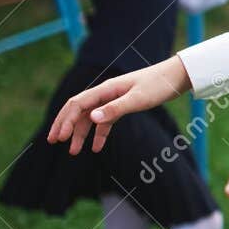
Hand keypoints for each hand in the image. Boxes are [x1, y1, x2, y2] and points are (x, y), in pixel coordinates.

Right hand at [48, 57, 191, 154]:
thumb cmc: (158, 86)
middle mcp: (105, 93)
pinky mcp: (122, 105)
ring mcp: (113, 99)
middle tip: (53, 141)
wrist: (175, 77)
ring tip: (73, 151)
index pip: (77, 104)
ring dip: (81, 133)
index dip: (65, 120)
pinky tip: (96, 148)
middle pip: (78, 109)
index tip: (59, 138)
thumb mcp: (138, 99)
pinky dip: (99, 134)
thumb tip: (92, 118)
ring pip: (90, 117)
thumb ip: (115, 109)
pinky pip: (105, 121)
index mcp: (106, 89)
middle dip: (64, 125)